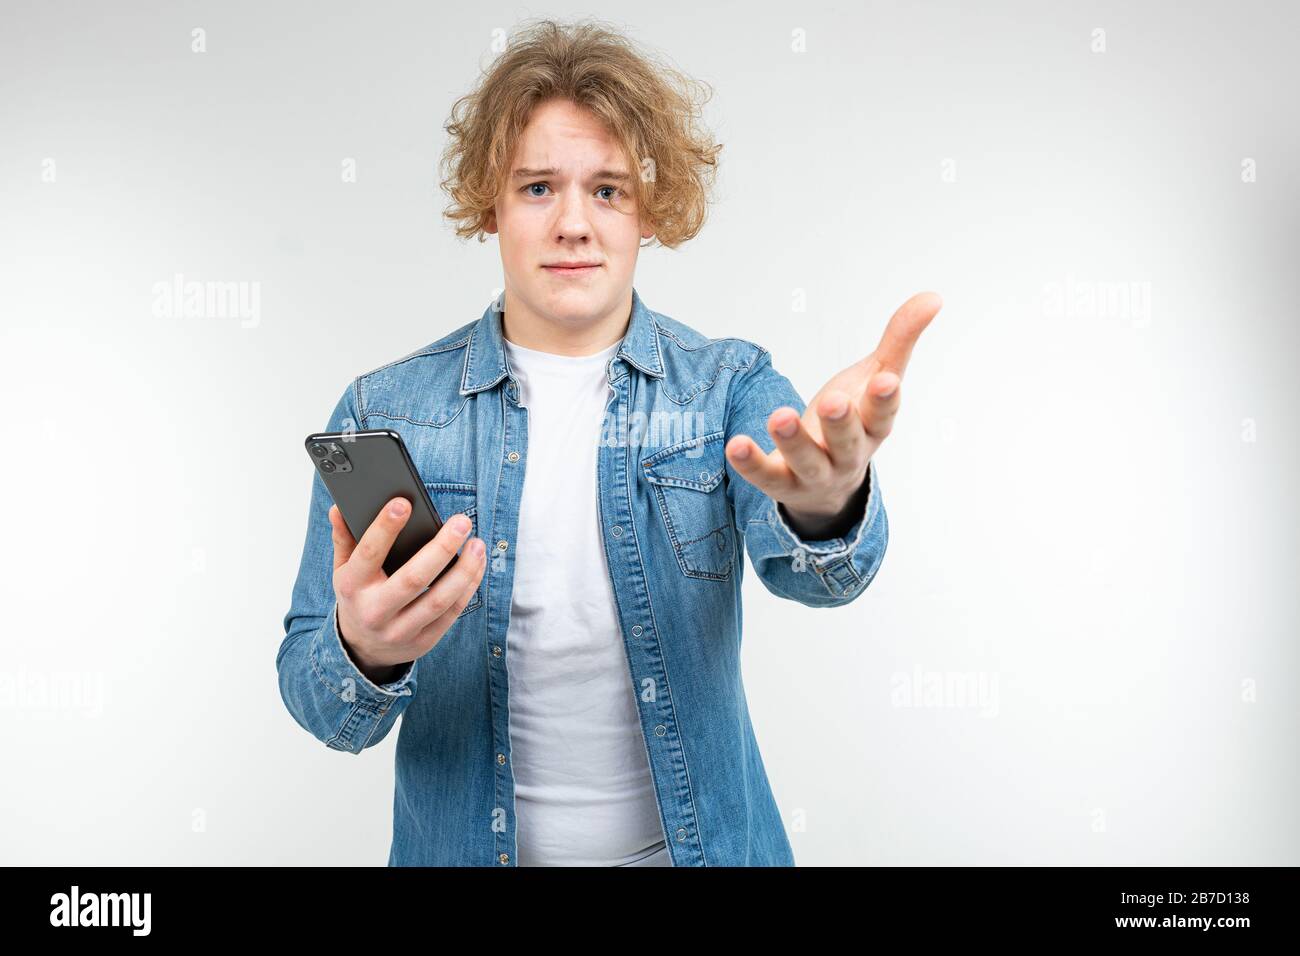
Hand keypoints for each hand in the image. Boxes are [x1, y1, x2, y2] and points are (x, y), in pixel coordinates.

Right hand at [327, 497, 486, 682]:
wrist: (363, 648)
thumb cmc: (358, 596)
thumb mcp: (343, 569)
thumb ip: (345, 538)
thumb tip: (339, 508)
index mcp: (352, 586)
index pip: (368, 554)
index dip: (385, 528)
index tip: (404, 503)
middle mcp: (375, 610)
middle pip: (413, 579)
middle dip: (441, 548)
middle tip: (461, 522)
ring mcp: (400, 630)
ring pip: (438, 599)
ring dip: (464, 570)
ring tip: (477, 544)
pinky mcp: (424, 641)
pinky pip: (451, 613)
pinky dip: (468, 587)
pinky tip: (477, 565)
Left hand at [725, 291, 941, 537]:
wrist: (827, 485)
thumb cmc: (854, 419)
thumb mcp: (876, 377)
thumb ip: (899, 339)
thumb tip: (933, 296)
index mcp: (874, 428)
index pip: (883, 415)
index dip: (884, 399)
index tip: (886, 379)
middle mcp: (849, 455)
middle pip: (847, 441)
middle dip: (841, 423)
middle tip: (832, 401)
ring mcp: (815, 473)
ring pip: (807, 461)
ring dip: (794, 441)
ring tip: (779, 416)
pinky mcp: (782, 483)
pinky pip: (766, 477)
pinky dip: (751, 463)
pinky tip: (735, 445)